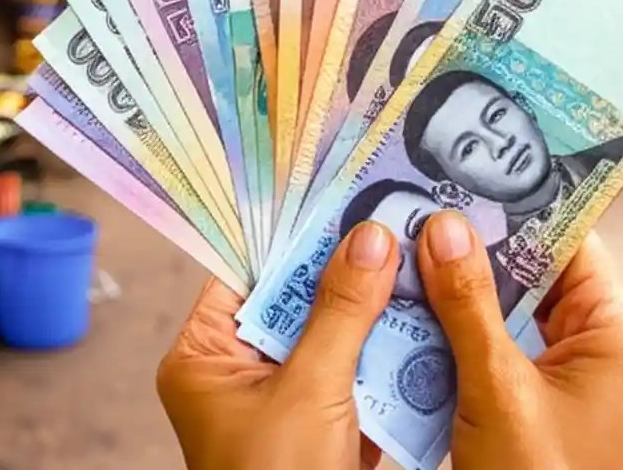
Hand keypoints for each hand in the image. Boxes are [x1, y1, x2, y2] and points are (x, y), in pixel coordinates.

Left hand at [157, 223, 399, 469]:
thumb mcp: (310, 389)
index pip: (247, 273)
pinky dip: (382, 353)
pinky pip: (349, 371)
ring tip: (412, 266)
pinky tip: (419, 318)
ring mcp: (279, 398)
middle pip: (293, 301)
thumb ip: (341, 313)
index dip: (295, 237)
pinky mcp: (319, 421)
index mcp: (203, 357)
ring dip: (369, 311)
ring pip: (328, 335)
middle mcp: (236, 372)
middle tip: (392, 231)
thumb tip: (369, 241)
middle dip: (344, 273)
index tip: (342, 201)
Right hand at [418, 210, 622, 469]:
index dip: (515, 207)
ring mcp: (558, 371)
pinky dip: (452, 329)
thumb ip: (470, 306)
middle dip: (472, 246)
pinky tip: (410, 310)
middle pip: (529, 270)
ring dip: (455, 289)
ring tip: (403, 253)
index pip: (566, 239)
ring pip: (502, 307)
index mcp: (613, 329)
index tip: (462, 177)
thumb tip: (445, 229)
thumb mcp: (499, 388)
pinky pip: (488, 343)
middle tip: (415, 212)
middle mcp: (593, 342)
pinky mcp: (527, 397)